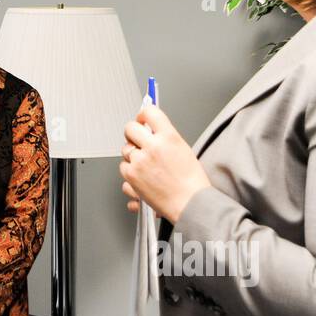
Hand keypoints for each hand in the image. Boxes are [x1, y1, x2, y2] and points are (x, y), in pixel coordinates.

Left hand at [119, 99, 211, 224]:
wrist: (191, 204)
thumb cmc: (192, 182)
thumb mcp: (183, 149)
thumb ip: (165, 137)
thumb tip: (152, 129)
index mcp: (169, 137)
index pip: (149, 112)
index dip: (143, 115)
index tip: (142, 119)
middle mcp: (152, 147)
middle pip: (130, 128)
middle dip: (133, 133)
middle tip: (138, 141)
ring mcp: (140, 161)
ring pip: (125, 150)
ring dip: (133, 156)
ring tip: (148, 166)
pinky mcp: (131, 176)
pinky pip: (123, 168)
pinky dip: (131, 172)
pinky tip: (143, 177)